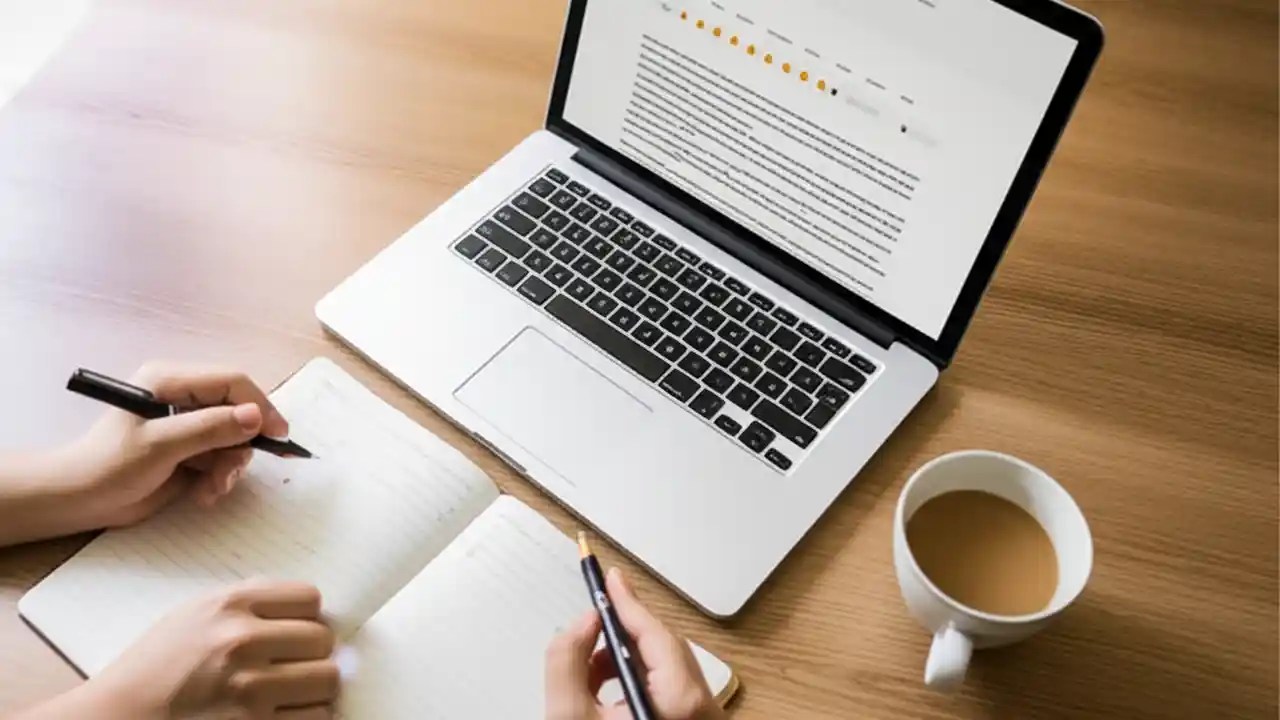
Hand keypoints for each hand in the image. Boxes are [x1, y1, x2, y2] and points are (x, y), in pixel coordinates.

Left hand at [70, 362, 289, 526]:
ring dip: (229, 467)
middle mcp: (183, 398)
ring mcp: (187, 426)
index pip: (231, 383)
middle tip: (231, 472)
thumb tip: (256, 418)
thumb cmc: (110, 466)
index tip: (277, 436)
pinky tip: (202, 493)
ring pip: (234, 440)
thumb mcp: (161, 445)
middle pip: (238, 412)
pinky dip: (219, 478)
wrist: (79, 501)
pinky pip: (222, 459)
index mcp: (171, 381)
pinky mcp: (188, 451)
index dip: (260, 406)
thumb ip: (210, 428)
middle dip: (240, 446)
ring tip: (212, 488)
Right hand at [84, 579, 338, 719]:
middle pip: (323, 641)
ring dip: (312, 690)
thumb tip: (309, 608)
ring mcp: (249, 691)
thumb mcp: (193, 615)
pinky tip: (278, 714)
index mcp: (229, 606)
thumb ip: (248, 603)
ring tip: (285, 693)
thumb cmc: (155, 668)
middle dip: (311, 655)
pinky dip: (305, 717)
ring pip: (327, 683)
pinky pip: (316, 718)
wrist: (117, 719)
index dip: (305, 617)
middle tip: (289, 666)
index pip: (309, 599)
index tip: (293, 631)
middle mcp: (241, 643)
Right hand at [545, 568, 724, 719]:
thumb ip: (568, 662)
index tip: (610, 577)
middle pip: (664, 648)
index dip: (628, 603)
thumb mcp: (570, 715)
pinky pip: (671, 688)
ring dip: (625, 662)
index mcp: (678, 700)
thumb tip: (583, 622)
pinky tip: (606, 695)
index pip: (655, 633)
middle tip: (591, 625)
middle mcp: (702, 707)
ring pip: (666, 668)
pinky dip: (638, 682)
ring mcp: (704, 716)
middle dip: (620, 637)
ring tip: (589, 674)